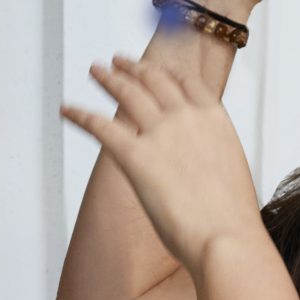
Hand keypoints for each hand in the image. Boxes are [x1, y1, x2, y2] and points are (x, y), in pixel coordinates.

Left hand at [58, 54, 261, 281]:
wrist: (226, 237)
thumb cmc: (231, 218)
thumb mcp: (230, 172)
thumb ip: (210, 156)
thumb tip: (197, 166)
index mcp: (214, 119)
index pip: (187, 82)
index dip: (168, 72)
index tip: (158, 68)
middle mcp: (186, 116)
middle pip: (155, 79)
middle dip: (133, 68)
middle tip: (119, 62)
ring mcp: (160, 133)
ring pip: (127, 92)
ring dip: (108, 78)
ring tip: (96, 71)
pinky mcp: (134, 155)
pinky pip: (99, 126)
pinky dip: (80, 114)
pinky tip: (68, 109)